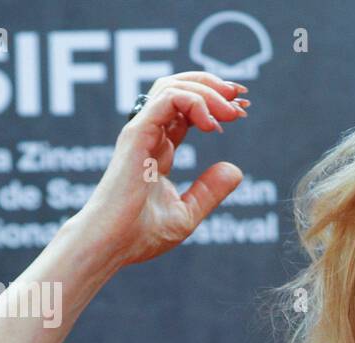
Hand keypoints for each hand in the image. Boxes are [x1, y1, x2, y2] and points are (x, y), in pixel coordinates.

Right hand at [73, 71, 250, 267]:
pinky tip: (211, 124)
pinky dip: (194, 102)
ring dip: (207, 90)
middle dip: (213, 86)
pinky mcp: (137, 134)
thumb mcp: (187, 213)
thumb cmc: (140, 235)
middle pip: (178, 89)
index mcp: (159, 150)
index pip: (185, 110)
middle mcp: (149, 136)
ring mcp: (141, 132)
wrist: (112, 244)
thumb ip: (209, 190)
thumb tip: (235, 170)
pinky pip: (167, 99)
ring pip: (172, 87)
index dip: (214, 104)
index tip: (241, 111)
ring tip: (232, 109)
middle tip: (242, 99)